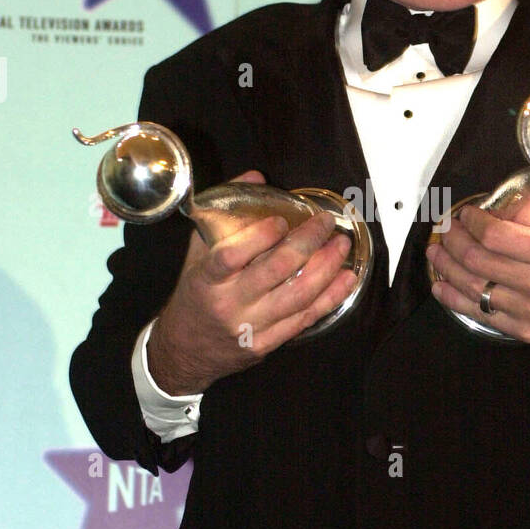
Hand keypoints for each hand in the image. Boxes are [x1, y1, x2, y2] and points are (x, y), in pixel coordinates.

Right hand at [147, 171, 357, 393]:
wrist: (184, 350)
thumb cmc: (195, 297)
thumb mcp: (197, 255)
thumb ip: (224, 215)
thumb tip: (255, 178)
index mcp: (207, 279)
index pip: (231, 256)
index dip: (259, 236)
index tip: (281, 220)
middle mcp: (229, 304)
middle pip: (276, 271)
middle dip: (308, 242)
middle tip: (325, 223)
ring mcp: (250, 326)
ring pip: (298, 296)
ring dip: (327, 268)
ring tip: (341, 246)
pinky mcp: (268, 343)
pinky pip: (305, 318)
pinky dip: (330, 297)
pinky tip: (345, 279)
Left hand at [425, 177, 529, 357]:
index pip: (496, 236)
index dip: (472, 222)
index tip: (465, 213)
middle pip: (478, 261)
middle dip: (453, 242)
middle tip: (443, 230)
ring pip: (474, 289)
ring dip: (446, 269)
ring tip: (434, 253)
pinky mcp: (525, 330)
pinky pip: (481, 315)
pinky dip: (455, 300)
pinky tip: (441, 287)